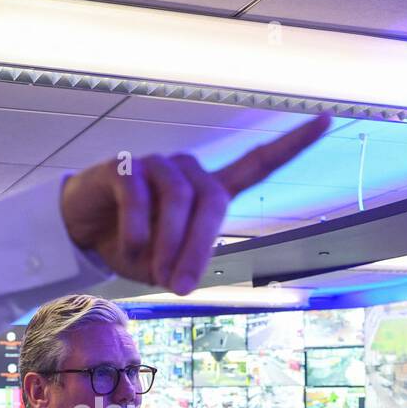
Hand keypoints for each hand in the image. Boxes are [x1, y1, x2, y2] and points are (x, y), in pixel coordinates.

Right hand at [60, 114, 331, 293]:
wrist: (79, 233)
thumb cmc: (130, 245)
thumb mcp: (161, 267)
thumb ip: (181, 268)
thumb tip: (183, 277)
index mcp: (208, 192)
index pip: (257, 163)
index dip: (291, 144)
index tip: (327, 120)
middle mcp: (189, 171)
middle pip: (212, 201)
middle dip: (199, 247)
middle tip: (183, 287)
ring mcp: (157, 164)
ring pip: (177, 200)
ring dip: (167, 243)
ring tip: (150, 271)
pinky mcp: (124, 165)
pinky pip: (138, 196)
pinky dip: (135, 230)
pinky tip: (126, 248)